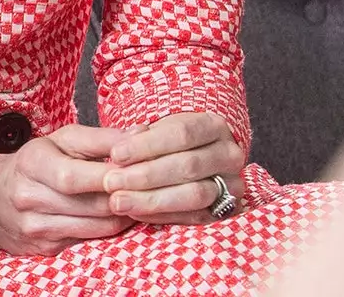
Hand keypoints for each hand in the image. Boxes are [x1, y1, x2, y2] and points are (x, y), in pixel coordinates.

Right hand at [0, 123, 136, 255]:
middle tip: (152, 188)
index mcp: (33, 164)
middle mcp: (30, 199)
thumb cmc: (37, 162)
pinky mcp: (46, 249)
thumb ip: (102, 138)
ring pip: (95, 228)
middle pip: (91, 205)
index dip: (111, 176)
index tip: (139, 169)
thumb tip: (142, 133)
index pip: (76, 176)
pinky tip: (121, 216)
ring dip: (124, 216)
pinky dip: (110, 230)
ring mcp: (36, 229)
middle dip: (126, 197)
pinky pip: (89, 242)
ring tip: (141, 201)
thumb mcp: (61, 140)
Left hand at [101, 112, 246, 224]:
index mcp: (214, 126)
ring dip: (152, 200)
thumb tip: (121, 146)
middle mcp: (230, 154)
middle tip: (111, 182)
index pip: (181, 133)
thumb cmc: (170, 144)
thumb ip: (141, 137)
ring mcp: (232, 185)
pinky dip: (162, 216)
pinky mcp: (227, 212)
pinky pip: (195, 218)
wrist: (195, 163)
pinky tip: (136, 214)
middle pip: (188, 166)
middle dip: (145, 175)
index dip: (147, 145)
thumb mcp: (158, 131)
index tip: (115, 154)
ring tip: (119, 202)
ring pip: (194, 195)